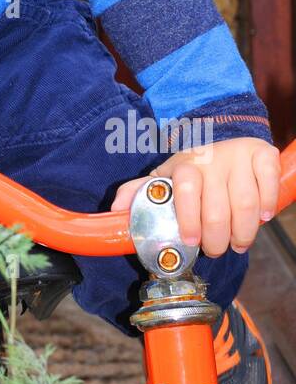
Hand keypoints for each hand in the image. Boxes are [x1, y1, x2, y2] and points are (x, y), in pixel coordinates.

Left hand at [109, 137, 279, 256]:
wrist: (221, 134)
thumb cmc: (191, 168)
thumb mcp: (164, 177)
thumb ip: (140, 191)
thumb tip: (115, 208)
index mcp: (184, 166)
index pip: (186, 192)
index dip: (188, 220)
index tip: (191, 240)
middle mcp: (212, 160)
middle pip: (217, 209)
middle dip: (216, 240)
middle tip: (216, 249)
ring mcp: (238, 157)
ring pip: (245, 203)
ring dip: (243, 232)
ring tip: (238, 243)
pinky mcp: (262, 154)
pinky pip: (268, 182)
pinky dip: (268, 203)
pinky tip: (262, 216)